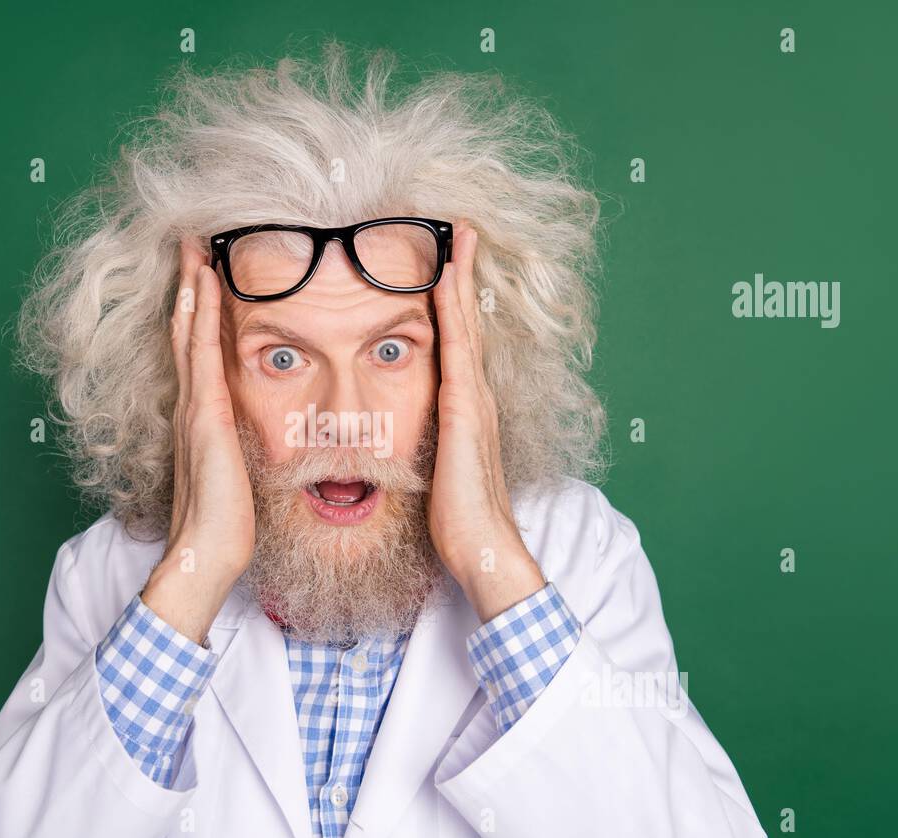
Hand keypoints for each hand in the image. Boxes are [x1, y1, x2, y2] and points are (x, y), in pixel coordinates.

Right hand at [141, 240, 255, 643]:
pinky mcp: (204, 416)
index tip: (206, 277)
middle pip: (187, 333)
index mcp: (202, 420)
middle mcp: (192, 407)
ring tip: (193, 248)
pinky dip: (199, 315)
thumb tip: (246, 446)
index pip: (198, 354)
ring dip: (190, 288)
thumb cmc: (225, 524)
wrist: (207, 552)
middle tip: (191, 245)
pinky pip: (201, 353)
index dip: (199, 314)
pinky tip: (200, 284)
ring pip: (189, 333)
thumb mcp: (235, 477)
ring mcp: (194, 408)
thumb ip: (235, 454)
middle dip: (188, 289)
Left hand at [426, 223, 545, 622]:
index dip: (451, 304)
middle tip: (459, 231)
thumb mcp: (438, 473)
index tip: (444, 267)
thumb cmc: (457, 519)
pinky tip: (447, 280)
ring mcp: (473, 398)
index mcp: (466, 409)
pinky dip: (453, 309)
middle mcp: (474, 396)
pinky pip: (457, 346)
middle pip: (466, 323)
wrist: (481, 545)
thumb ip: (431, 448)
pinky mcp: (465, 408)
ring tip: (458, 237)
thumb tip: (416, 441)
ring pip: (465, 325)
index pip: (457, 345)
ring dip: (460, 279)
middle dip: (462, 276)